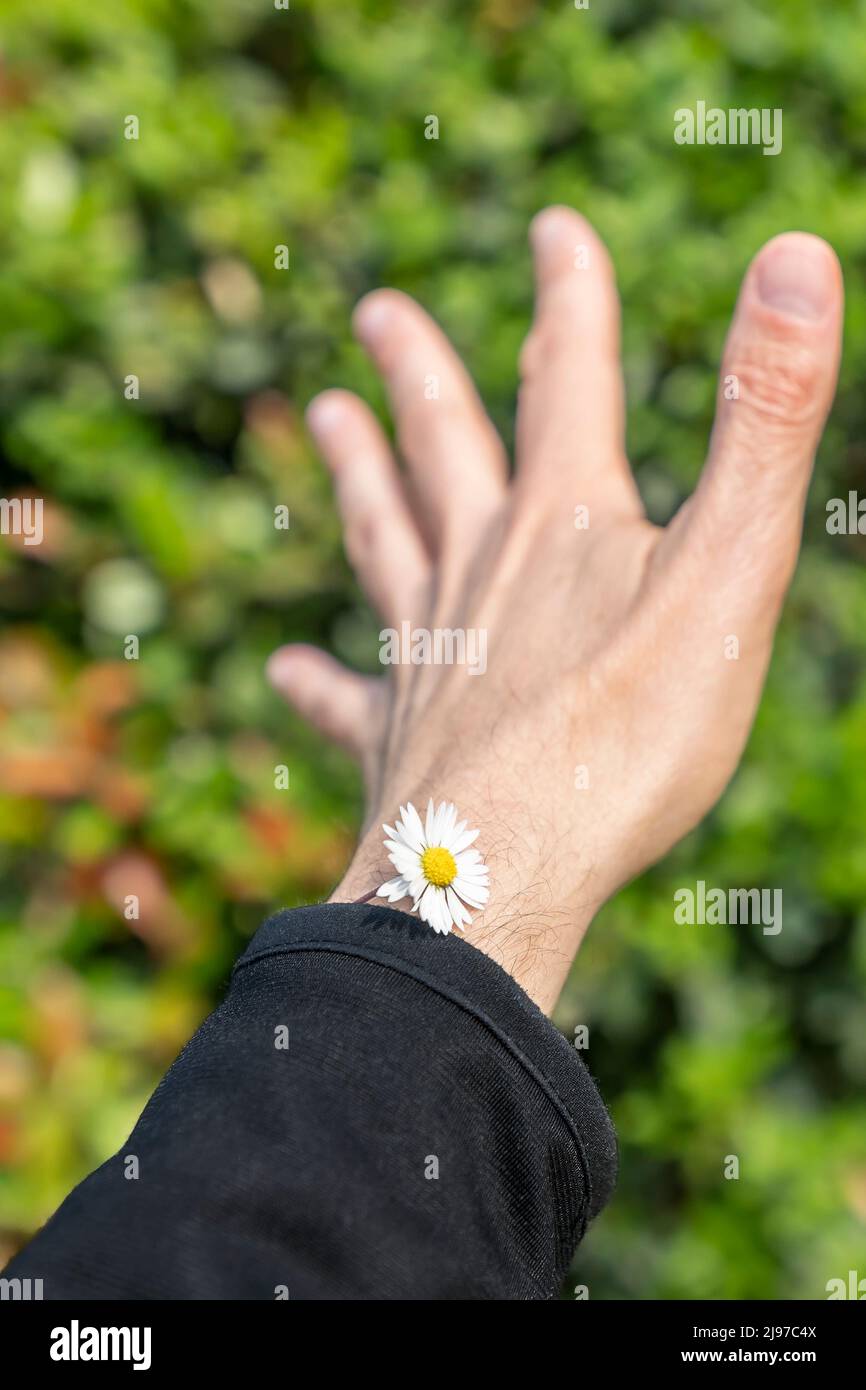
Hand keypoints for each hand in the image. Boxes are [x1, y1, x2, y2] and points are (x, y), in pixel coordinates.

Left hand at [267, 207, 842, 1011]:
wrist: (506, 871)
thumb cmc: (625, 736)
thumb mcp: (727, 568)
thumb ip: (763, 420)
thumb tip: (800, 254)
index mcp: (563, 522)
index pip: (567, 377)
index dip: (569, 295)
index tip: (553, 229)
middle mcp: (480, 570)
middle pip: (444, 446)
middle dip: (422, 371)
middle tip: (380, 312)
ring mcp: (429, 655)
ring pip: (385, 541)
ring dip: (361, 476)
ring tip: (327, 417)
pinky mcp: (401, 743)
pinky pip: (349, 701)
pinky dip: (319, 682)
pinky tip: (285, 670)